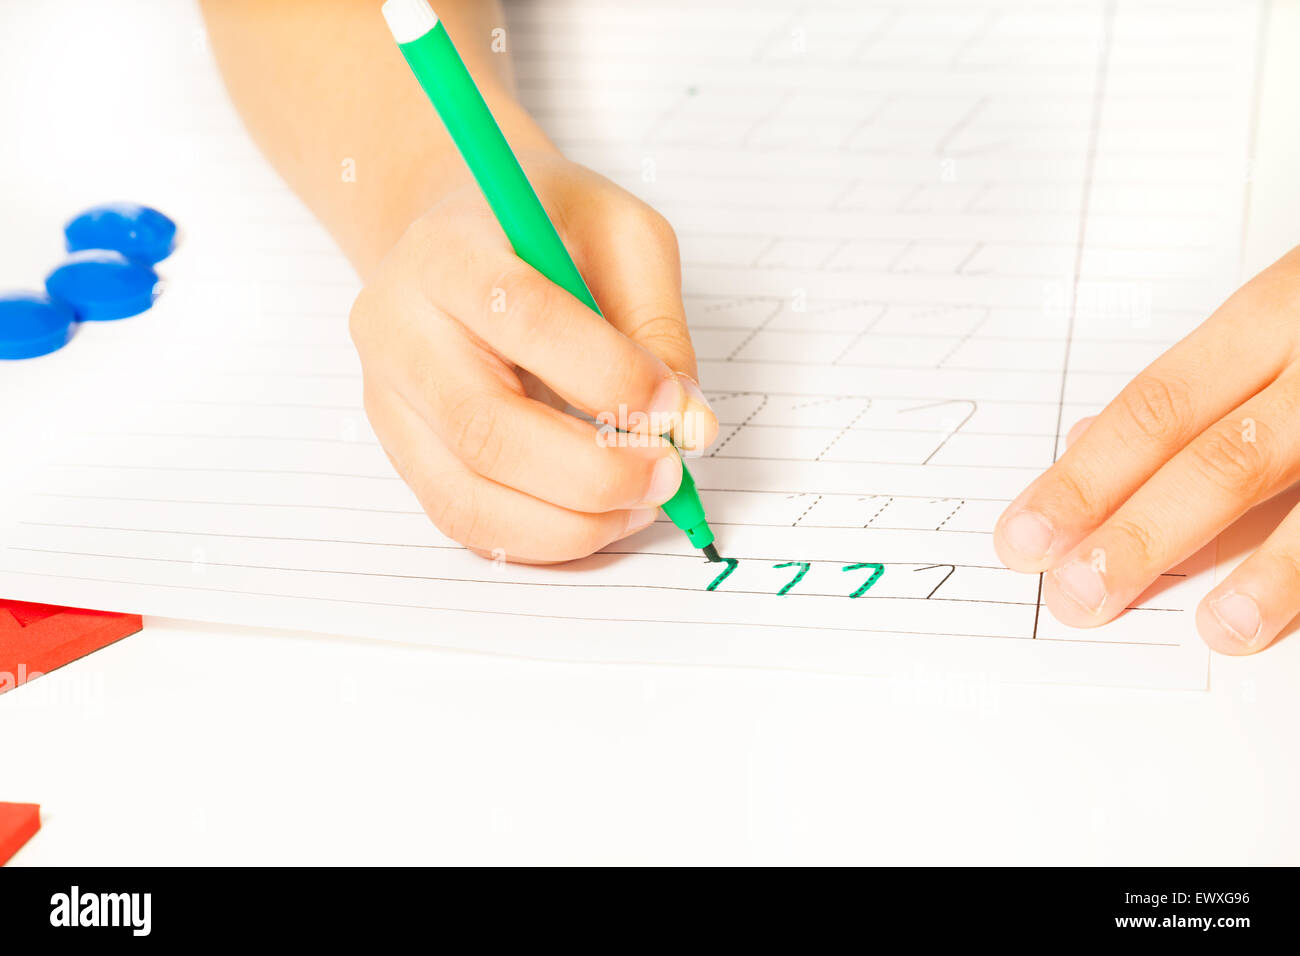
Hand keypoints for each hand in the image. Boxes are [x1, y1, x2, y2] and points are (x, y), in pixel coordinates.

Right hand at [350, 150, 716, 562]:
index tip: (674, 407)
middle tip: (669, 476)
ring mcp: (388, 401)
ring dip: (571, 522)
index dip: (609, 375)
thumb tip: (689, 426)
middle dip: (594, 472)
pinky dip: (543, 538)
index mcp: (448, 251)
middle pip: (485, 427)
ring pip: (468, 496)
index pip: (524, 319)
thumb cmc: (544, 230)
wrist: (460, 237)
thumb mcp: (621, 236)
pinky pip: (465, 521)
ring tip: (641, 504)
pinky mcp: (401, 453)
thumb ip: (658, 325)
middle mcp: (397, 329)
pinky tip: (599, 517)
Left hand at [994, 246, 1299, 654]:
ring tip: (1217, 629)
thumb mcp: (1282, 306)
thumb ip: (1200, 381)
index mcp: (1281, 310)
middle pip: (1228, 451)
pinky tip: (1292, 608)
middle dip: (1146, 531)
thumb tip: (1085, 441)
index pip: (1159, 405)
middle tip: (1076, 596)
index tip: (1024, 536)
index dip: (1087, 476)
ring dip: (1274, 568)